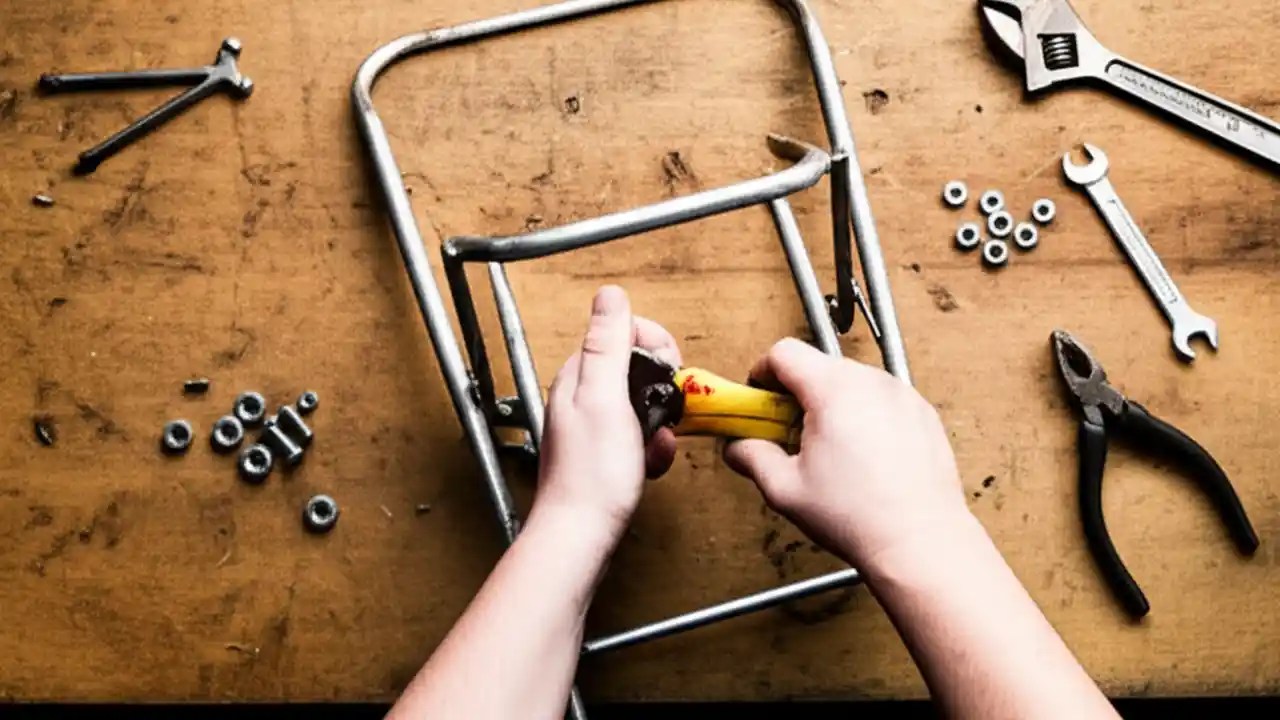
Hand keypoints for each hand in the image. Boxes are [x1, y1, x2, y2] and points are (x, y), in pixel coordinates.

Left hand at [534, 286, 681, 541]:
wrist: (580, 537)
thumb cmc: (592, 476)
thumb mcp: (605, 397)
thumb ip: (607, 344)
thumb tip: (610, 295)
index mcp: (578, 375)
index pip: (623, 332)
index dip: (655, 346)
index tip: (668, 370)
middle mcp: (581, 396)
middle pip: (637, 367)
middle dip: (661, 388)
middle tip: (665, 410)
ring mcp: (592, 426)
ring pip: (642, 404)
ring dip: (660, 422)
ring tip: (655, 443)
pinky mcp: (604, 454)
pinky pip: (640, 436)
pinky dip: (652, 449)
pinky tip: (649, 465)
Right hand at [724, 338, 967, 571]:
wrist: (920, 541)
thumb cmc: (856, 516)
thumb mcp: (786, 489)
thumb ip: (752, 458)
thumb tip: (736, 447)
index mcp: (833, 391)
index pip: (785, 353)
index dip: (763, 374)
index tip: (758, 401)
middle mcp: (871, 381)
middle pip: (819, 366)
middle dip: (797, 394)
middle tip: (789, 435)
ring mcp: (902, 394)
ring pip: (852, 381)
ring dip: (832, 404)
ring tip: (830, 452)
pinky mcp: (922, 412)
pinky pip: (882, 399)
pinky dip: (865, 415)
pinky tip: (864, 458)